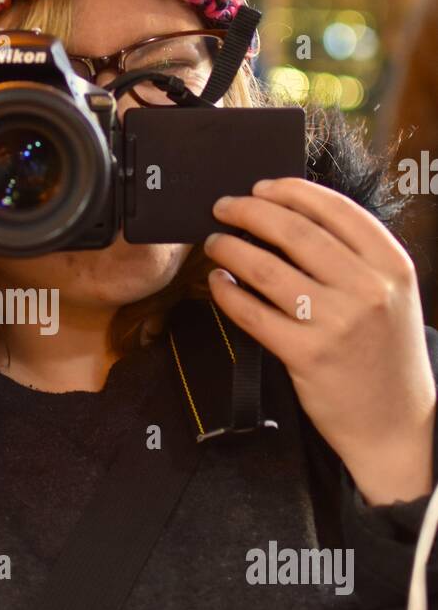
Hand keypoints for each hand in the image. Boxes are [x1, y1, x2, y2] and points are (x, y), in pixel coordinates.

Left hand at [203, 177, 436, 506]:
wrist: (395, 422)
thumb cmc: (386, 354)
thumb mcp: (392, 295)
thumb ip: (355, 257)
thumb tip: (293, 217)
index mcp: (391, 265)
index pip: (334, 209)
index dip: (289, 191)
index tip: (260, 187)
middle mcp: (367, 288)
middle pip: (294, 231)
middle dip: (249, 211)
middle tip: (224, 207)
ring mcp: (336, 322)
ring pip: (266, 268)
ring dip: (231, 248)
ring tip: (215, 242)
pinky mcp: (306, 355)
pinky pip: (252, 313)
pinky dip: (227, 293)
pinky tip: (218, 283)